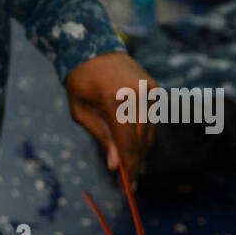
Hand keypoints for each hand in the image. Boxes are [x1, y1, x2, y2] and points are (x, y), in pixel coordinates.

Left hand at [65, 52, 156, 180]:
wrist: (92, 47)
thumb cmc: (80, 81)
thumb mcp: (81, 112)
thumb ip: (101, 137)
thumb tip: (115, 165)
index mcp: (115, 100)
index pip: (127, 143)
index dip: (128, 168)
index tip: (126, 187)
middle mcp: (137, 95)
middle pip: (142, 140)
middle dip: (136, 163)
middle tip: (129, 182)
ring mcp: (149, 90)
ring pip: (150, 131)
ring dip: (142, 150)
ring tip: (132, 166)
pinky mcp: (155, 88)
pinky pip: (152, 118)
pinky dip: (145, 133)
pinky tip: (136, 144)